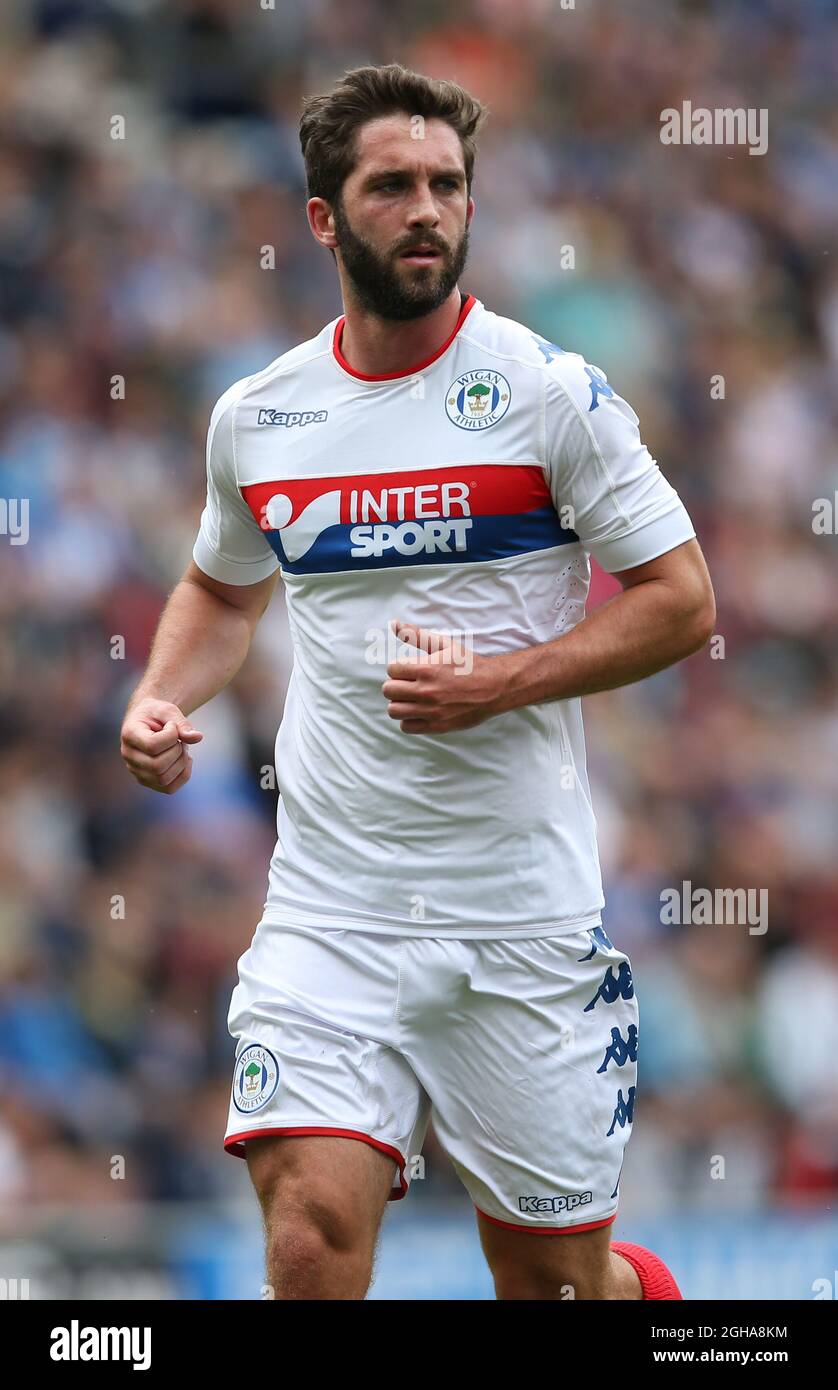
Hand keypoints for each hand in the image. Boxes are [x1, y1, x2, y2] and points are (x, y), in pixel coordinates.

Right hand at [120, 698, 202, 792]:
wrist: (147, 721)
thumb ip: (181, 723)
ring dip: (181, 763)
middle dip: (177, 751)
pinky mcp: (148, 781)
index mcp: (129, 735)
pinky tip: (184, 760)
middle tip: (179, 739)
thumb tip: (198, 738)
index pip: (152, 746)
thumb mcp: (168, 711)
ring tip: (181, 748)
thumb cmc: (156, 714)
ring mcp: (137, 771)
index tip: (172, 725)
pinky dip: (183, 775)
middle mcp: (129, 756)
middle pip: (157, 766)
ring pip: (163, 779)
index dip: (171, 736)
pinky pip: (169, 788)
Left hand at [381, 620, 508, 733]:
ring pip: (394, 710)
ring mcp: (431, 711)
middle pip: (388, 690)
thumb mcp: (444, 645)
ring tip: (412, 698)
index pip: (392, 670)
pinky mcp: (437, 726)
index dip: (399, 668)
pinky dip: (409, 719)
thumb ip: (416, 635)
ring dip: (400, 703)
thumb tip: (394, 623)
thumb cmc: (469, 664)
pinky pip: (406, 726)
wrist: (495, 687)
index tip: (410, 670)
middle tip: (409, 684)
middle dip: (396, 685)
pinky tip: (419, 711)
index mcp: (426, 669)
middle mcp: (426, 691)